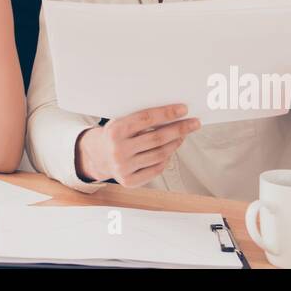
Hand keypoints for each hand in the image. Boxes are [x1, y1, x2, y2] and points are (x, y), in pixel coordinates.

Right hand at [75, 104, 199, 186]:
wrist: (96, 157)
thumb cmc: (114, 135)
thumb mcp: (120, 121)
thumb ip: (141, 119)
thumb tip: (171, 114)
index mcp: (115, 130)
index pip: (146, 118)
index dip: (167, 113)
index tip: (183, 110)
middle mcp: (118, 150)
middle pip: (157, 138)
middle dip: (179, 129)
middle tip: (193, 123)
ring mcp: (124, 167)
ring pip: (159, 154)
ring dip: (175, 143)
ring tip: (182, 135)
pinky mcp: (130, 181)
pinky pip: (156, 169)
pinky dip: (166, 159)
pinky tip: (170, 150)